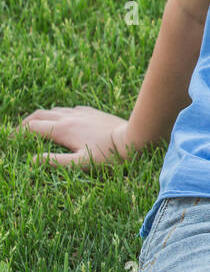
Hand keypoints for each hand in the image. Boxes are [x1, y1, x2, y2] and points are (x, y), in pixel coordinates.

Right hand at [16, 106, 132, 169]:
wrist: (135, 138)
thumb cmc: (109, 156)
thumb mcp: (80, 163)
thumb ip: (55, 161)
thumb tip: (32, 160)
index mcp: (63, 129)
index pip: (32, 127)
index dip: (18, 133)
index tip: (10, 141)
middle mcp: (69, 117)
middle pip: (39, 115)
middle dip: (25, 123)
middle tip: (19, 133)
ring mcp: (82, 112)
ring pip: (54, 110)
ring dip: (42, 117)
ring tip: (37, 127)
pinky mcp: (93, 112)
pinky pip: (71, 109)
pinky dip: (60, 114)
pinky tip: (65, 119)